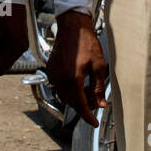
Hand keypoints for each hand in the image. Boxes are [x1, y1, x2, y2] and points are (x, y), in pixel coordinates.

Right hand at [46, 10, 107, 127]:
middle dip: (84, 105)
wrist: (72, 27)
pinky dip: (68, 89)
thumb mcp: (98, 65)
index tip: (95, 123)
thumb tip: (100, 103)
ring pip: (65, 96)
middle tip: (96, 99)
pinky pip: (59, 87)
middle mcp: (60, 80)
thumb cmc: (86, 43)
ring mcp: (53, 76)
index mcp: (73, 80)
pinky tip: (77, 80)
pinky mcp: (50, 71)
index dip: (88, 117)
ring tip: (87, 87)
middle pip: (72, 103)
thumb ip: (98, 87)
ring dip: (76, 97)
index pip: (81, 106)